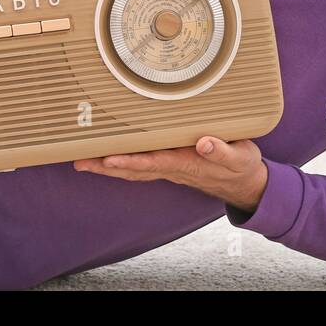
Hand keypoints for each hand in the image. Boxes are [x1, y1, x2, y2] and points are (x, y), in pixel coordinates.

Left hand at [73, 136, 268, 214]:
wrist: (244, 183)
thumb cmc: (241, 166)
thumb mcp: (240, 157)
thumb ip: (223, 151)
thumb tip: (204, 143)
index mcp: (187, 164)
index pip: (154, 162)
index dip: (132, 161)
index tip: (110, 159)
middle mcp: (173, 168)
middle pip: (134, 169)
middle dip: (107, 166)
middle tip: (80, 162)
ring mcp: (169, 168)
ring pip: (133, 169)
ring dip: (107, 166)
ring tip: (82, 161)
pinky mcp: (169, 163)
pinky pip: (139, 165)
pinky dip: (120, 163)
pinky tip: (104, 159)